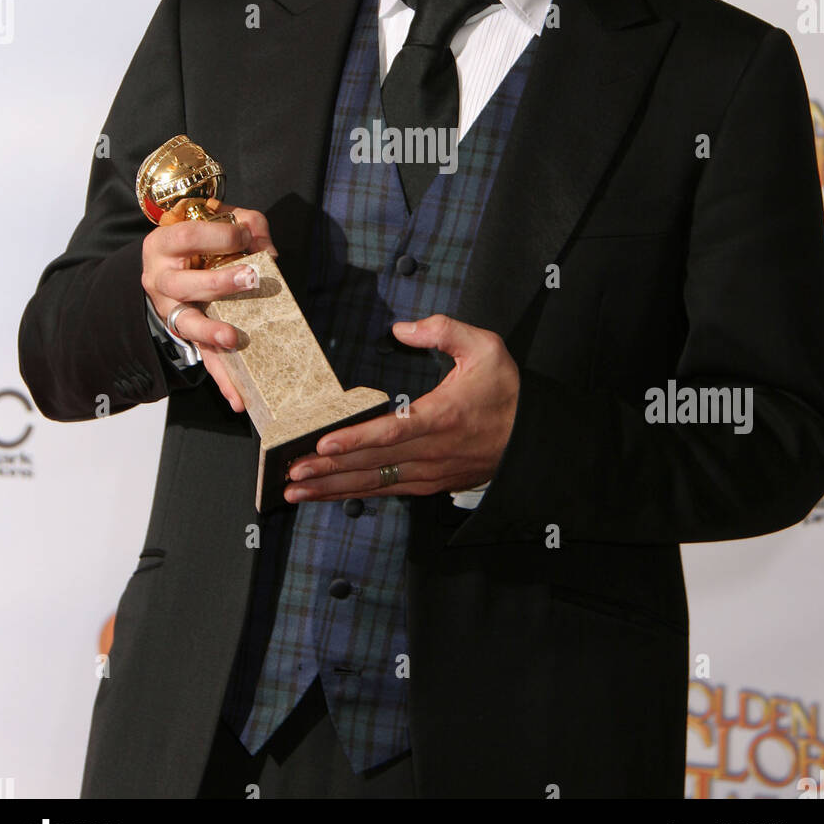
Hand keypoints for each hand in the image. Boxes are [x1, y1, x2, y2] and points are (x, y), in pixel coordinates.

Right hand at [142, 201, 276, 411]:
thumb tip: (269, 252)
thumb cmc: (202, 236)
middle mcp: (161, 279)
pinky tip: (239, 398)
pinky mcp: (188, 335)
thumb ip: (246, 224)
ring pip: (187, 325)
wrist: (176, 259)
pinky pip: (204, 358)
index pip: (186, 236)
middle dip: (218, 283)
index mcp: (163, 244)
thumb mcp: (220, 220)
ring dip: (210, 333)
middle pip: (183, 285)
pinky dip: (222, 378)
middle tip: (250, 278)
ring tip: (232, 339)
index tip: (244, 236)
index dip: (218, 236)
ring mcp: (172, 311)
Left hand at [283, 314, 519, 501]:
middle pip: (372, 464)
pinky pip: (386, 490)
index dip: (356, 440)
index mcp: (443, 417)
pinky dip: (352, 494)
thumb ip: (444, 330)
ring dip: (333, 488)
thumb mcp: (486, 348)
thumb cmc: (506, 392)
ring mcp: (429, 472)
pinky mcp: (428, 483)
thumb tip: (402, 329)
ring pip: (374, 483)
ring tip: (296, 489)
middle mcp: (432, 451)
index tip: (323, 444)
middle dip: (328, 469)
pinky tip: (327, 493)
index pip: (393, 432)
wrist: (532, 439)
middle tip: (290, 472)